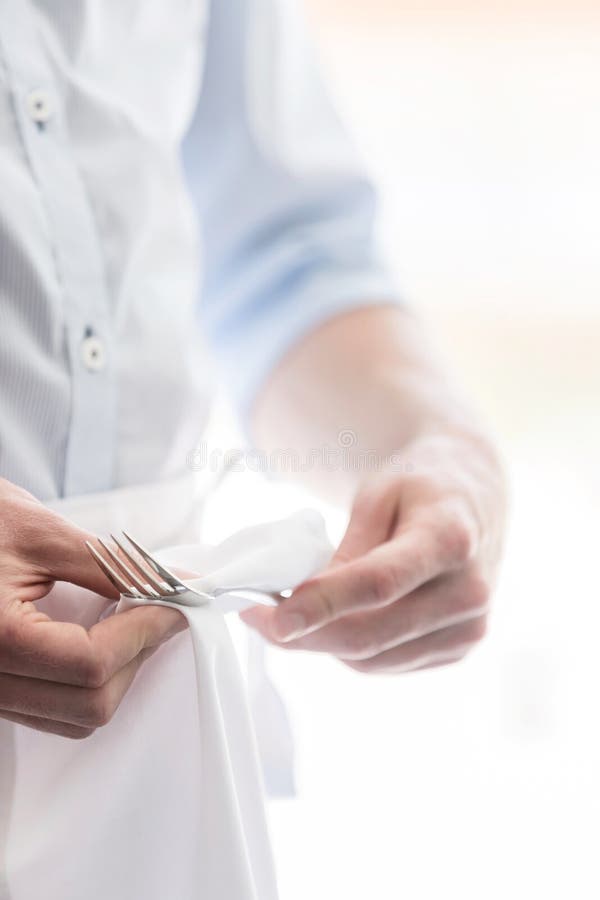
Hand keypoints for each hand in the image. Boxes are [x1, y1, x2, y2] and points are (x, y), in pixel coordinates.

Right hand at [0, 478, 184, 737]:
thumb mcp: (43, 535)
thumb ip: (113, 567)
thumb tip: (173, 583)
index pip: (92, 664)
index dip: (146, 631)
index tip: (177, 602)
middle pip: (89, 704)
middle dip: (137, 655)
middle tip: (162, 609)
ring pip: (73, 717)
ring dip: (118, 672)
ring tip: (134, 618)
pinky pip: (52, 709)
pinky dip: (89, 680)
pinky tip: (101, 635)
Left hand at [241, 434, 505, 672]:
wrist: (473, 494)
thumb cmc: (418, 486)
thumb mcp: (377, 495)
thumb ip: (347, 550)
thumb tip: (303, 601)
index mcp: (450, 538)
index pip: (379, 583)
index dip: (323, 603)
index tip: (273, 617)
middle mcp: (469, 591)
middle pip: (371, 634)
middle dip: (305, 634)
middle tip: (256, 617)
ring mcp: (469, 627)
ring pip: (373, 659)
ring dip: (322, 643)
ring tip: (289, 615)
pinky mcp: (458, 648)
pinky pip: (388, 664)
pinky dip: (350, 649)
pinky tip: (331, 622)